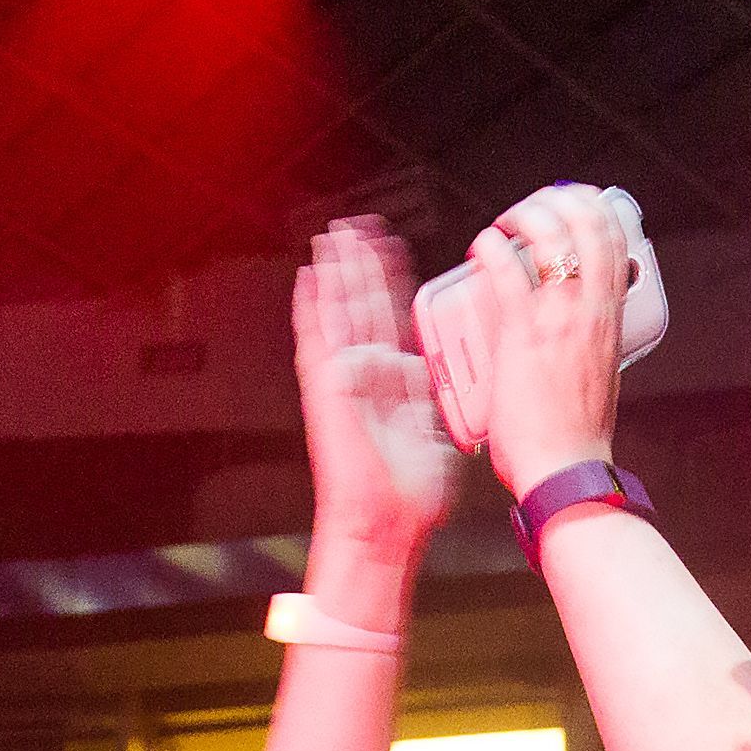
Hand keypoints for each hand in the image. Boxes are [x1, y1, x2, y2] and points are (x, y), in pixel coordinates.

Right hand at [293, 216, 455, 568]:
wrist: (385, 523)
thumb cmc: (411, 496)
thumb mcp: (439, 433)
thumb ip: (436, 397)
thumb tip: (441, 373)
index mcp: (395, 383)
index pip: (392, 318)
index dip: (391, 282)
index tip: (393, 250)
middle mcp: (366, 375)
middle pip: (362, 305)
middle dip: (361, 264)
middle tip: (358, 227)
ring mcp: (343, 378)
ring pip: (338, 311)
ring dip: (336, 272)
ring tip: (334, 235)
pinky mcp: (324, 387)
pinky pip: (314, 338)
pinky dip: (310, 307)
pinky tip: (308, 276)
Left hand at [473, 185, 630, 507]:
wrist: (565, 471)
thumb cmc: (575, 438)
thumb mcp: (597, 376)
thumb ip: (585, 345)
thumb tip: (565, 335)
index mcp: (610, 320)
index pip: (614, 242)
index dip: (592, 209)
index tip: (570, 203)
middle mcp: (590, 310)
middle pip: (588, 223)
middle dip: (559, 199)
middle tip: (533, 206)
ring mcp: (559, 319)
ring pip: (550, 235)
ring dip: (524, 215)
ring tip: (503, 223)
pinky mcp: (524, 334)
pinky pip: (506, 271)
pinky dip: (491, 248)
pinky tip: (480, 246)